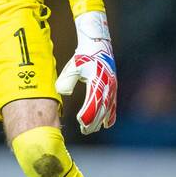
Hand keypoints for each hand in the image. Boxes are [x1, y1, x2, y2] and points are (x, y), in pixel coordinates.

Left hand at [54, 10, 116, 133]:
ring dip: (101, 120)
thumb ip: (67, 80)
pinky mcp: (113, 88)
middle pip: (101, 109)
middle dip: (93, 121)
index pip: (93, 102)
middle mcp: (107, 86)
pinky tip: (107, 123)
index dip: (87, 113)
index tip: (80, 121)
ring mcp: (112, 88)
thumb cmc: (84, 57)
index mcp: (97, 82)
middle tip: (84, 130)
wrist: (98, 46)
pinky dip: (111, 115)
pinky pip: (113, 105)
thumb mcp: (73, 66)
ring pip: (108, 109)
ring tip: (91, 129)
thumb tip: (62, 92)